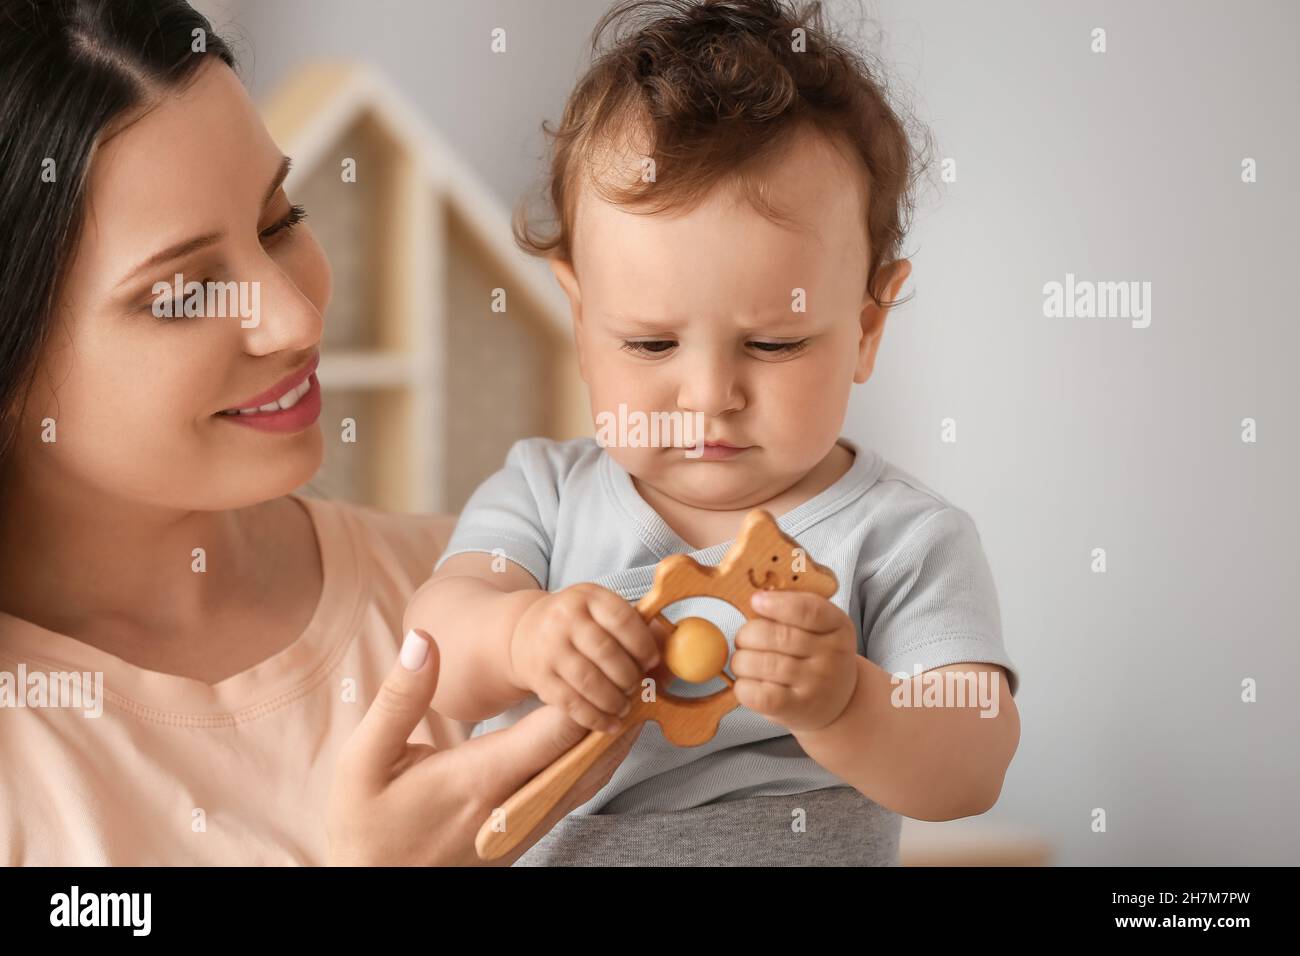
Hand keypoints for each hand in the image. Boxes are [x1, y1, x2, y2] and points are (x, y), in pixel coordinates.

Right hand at [326, 628, 638, 865]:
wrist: (372, 886)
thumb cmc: (364, 824)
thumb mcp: (364, 759)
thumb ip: (400, 698)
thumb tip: (423, 640)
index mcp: (481, 778)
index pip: (554, 732)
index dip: (588, 692)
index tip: (610, 654)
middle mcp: (514, 805)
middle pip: (586, 756)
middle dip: (615, 711)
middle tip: (642, 668)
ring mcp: (524, 825)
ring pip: (588, 780)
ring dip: (612, 739)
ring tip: (635, 694)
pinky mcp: (525, 835)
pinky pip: (574, 795)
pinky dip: (594, 762)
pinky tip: (602, 736)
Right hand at [508, 583, 660, 734]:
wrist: (525, 631)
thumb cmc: (578, 624)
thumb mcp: (603, 612)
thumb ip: (638, 631)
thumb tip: (673, 663)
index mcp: (589, 597)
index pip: (622, 619)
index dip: (643, 644)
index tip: (652, 661)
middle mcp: (565, 619)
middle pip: (606, 652)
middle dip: (629, 676)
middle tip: (637, 686)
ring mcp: (549, 648)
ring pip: (588, 681)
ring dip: (614, 700)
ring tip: (624, 706)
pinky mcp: (539, 676)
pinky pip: (570, 703)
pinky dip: (594, 718)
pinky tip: (609, 723)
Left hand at [731, 590, 858, 732]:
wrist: (838, 702)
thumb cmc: (817, 658)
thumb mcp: (820, 628)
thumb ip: (792, 609)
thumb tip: (756, 598)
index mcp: (838, 626)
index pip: (809, 610)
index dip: (777, 604)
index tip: (756, 601)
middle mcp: (832, 656)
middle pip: (777, 636)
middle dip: (748, 634)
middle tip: (744, 639)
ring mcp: (816, 684)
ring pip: (762, 664)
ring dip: (741, 661)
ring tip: (743, 662)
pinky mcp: (798, 709)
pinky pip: (759, 695)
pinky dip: (743, 686)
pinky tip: (746, 682)